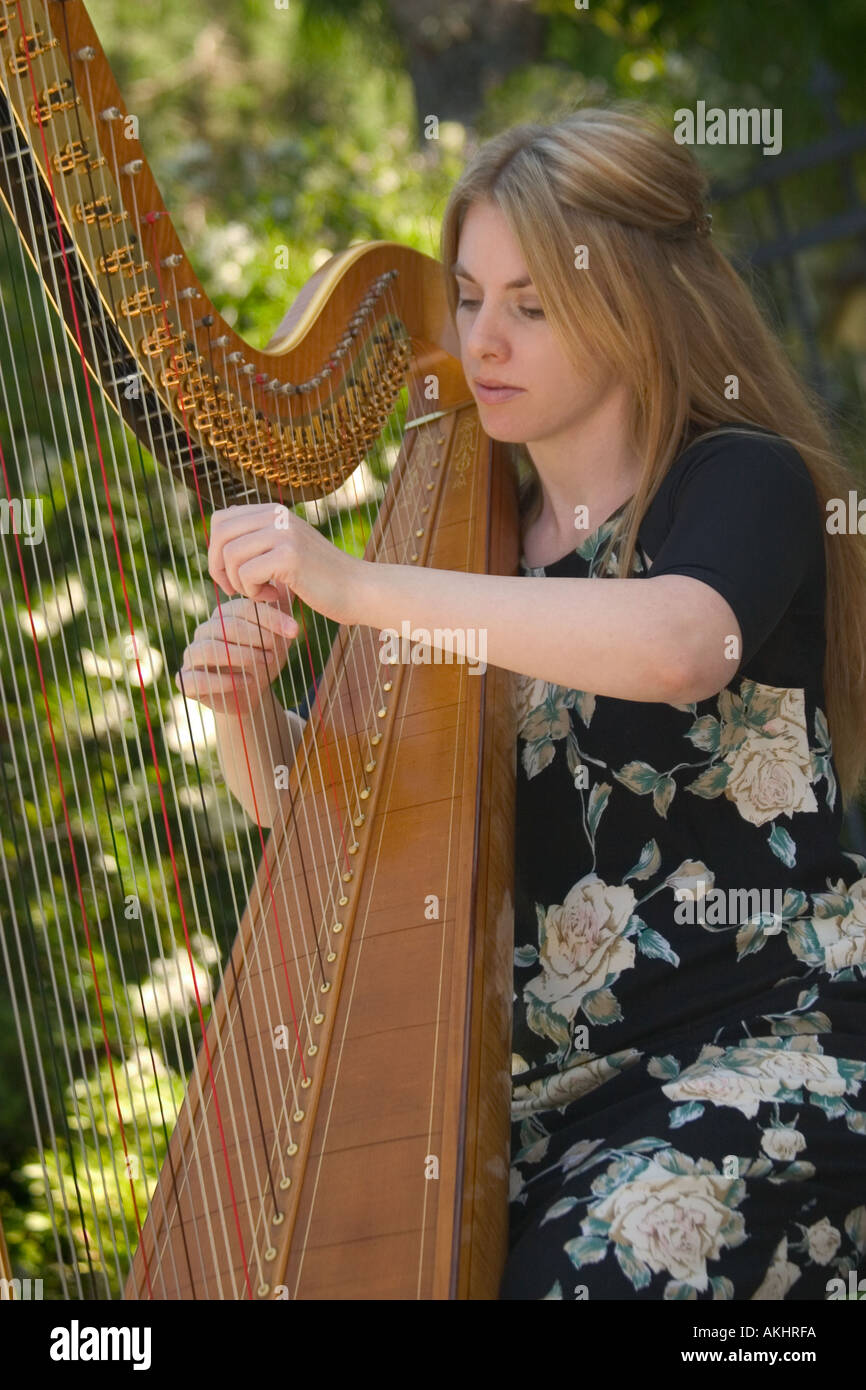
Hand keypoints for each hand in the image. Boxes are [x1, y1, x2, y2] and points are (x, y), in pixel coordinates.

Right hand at [174, 595, 298, 716]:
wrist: (251, 695)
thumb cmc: (263, 660)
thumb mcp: (277, 637)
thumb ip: (282, 611)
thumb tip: (288, 583)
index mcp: (223, 616)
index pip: (243, 607)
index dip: (270, 617)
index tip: (294, 630)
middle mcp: (204, 631)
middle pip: (226, 626)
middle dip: (256, 637)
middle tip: (275, 650)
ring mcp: (192, 655)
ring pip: (209, 649)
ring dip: (241, 657)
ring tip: (263, 664)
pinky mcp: (185, 680)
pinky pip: (197, 678)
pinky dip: (224, 681)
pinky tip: (246, 681)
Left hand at [207, 503, 363, 624]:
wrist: (357, 589)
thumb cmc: (319, 577)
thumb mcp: (286, 548)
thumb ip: (258, 537)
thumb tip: (219, 532)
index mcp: (273, 510)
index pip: (220, 520)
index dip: (215, 551)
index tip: (230, 575)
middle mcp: (277, 514)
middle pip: (220, 536)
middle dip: (219, 569)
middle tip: (237, 590)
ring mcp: (284, 533)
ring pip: (231, 557)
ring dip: (240, 584)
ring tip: (263, 593)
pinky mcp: (289, 556)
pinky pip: (247, 574)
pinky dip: (254, 593)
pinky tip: (275, 596)